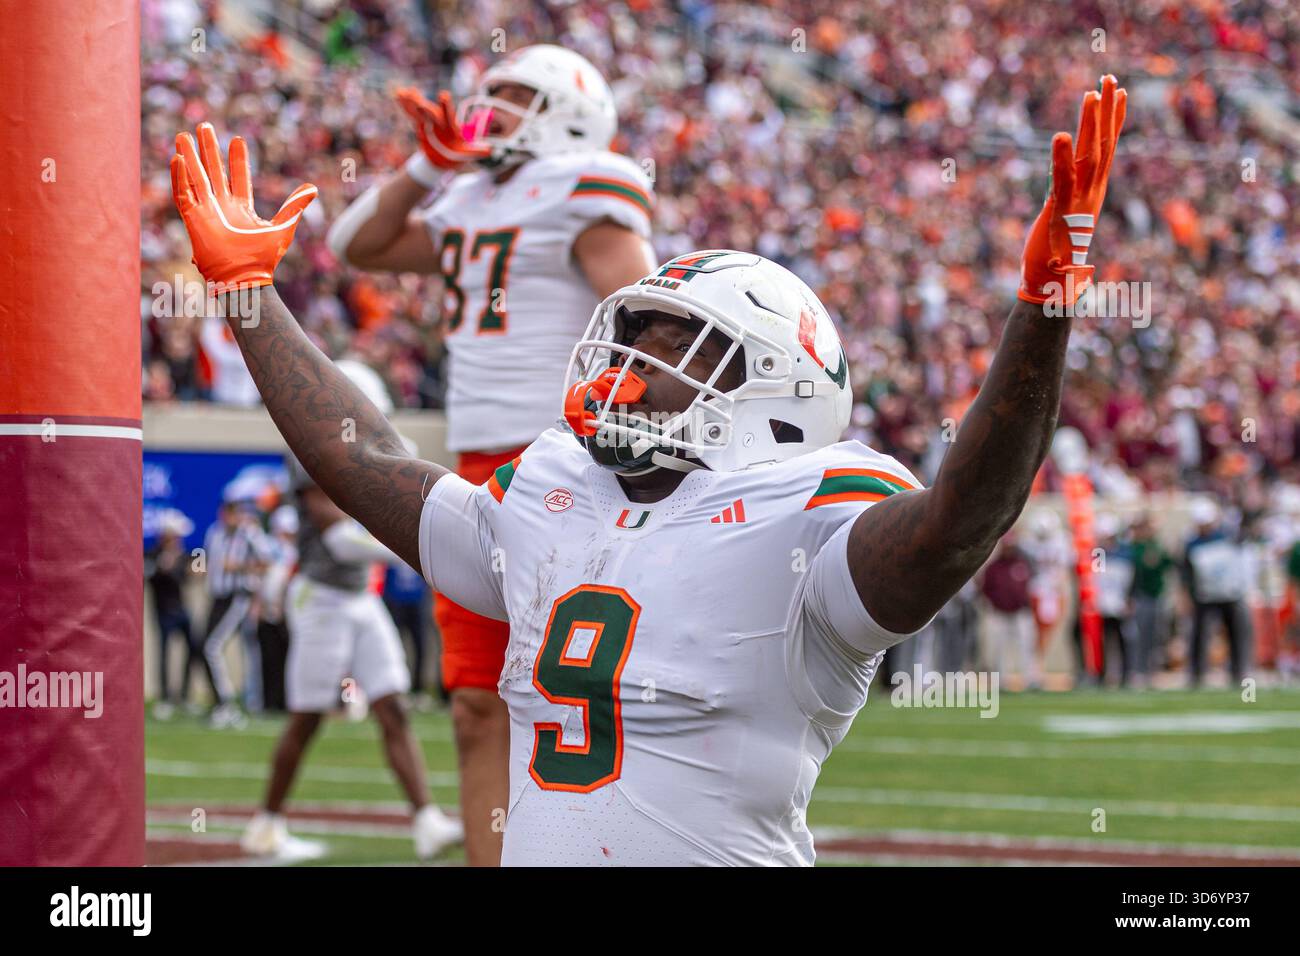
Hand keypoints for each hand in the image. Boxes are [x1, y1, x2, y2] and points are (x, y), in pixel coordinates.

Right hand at [171, 123, 316, 288]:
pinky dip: (179, 177)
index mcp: (242, 208)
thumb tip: (313, 188)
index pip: (238, 177)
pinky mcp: (193, 219)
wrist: (245, 278)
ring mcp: (206, 212)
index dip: (238, 159)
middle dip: (209, 150)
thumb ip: (295, 207)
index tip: (238, 139)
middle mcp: (222, 207)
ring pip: (195, 178)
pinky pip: (183, 194)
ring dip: (189, 157)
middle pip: (213, 172)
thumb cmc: (263, 258)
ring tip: (183, 135)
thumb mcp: (283, 227)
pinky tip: (178, 158)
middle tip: (204, 126)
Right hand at [395, 87, 490, 170]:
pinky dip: (405, 106)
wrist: (445, 156)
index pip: (448, 114)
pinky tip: (399, 94)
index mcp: (450, 126)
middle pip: (431, 112)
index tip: (443, 94)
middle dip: (423, 106)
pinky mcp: (420, 125)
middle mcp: (440, 121)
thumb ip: (475, 151)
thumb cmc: (458, 154)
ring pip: (419, 111)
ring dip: (411, 102)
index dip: (445, 105)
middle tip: (415, 96)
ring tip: (403, 92)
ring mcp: (429, 122)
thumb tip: (490, 151)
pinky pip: (411, 115)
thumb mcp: (466, 153)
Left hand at [1018, 75, 1126, 304]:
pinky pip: (1062, 180)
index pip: (1107, 149)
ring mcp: (1078, 202)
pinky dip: (1061, 157)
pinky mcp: (1059, 213)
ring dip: (1090, 125)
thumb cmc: (1053, 257)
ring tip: (1091, 93)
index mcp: (1093, 192)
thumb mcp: (1063, 219)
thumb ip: (1064, 199)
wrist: (1051, 288)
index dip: (1114, 120)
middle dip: (1107, 111)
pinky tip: (1060, 135)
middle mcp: (1091, 193)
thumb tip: (1060, 187)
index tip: (1119, 92)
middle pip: (1104, 145)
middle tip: (1110, 78)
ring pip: (1089, 156)